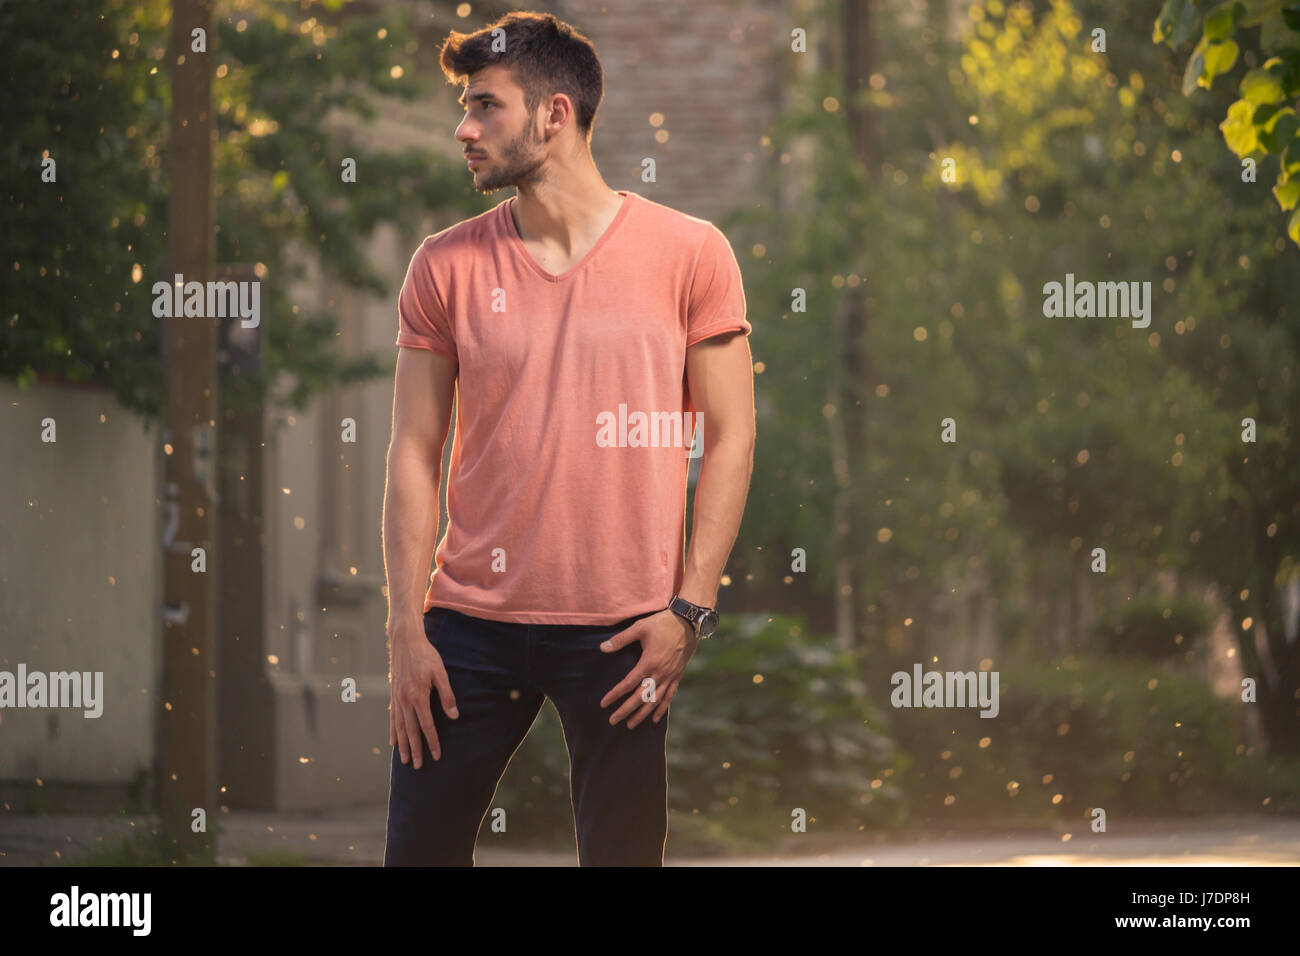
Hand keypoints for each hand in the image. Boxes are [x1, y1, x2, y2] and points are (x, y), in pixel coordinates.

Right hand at [387, 616, 457, 768]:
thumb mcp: (440, 673)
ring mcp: (397, 699)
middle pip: (411, 731)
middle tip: (417, 767)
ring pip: (400, 728)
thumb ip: (447, 695)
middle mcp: (405, 701)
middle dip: (415, 750)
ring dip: (403, 745)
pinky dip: (393, 731)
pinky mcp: (393, 695)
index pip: (427, 726)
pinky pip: (393, 718)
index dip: (432, 742)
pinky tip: (394, 742)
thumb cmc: (426, 655)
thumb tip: (453, 716)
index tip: (436, 755)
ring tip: (404, 761)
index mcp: (418, 696)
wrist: (405, 641)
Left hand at [599, 609, 697, 727]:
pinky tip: (655, 719)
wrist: (688, 622)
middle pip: (640, 697)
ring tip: (630, 725)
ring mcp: (670, 677)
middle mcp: (660, 673)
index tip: (604, 704)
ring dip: (642, 714)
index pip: (628, 684)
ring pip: (654, 701)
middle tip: (613, 721)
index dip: (615, 695)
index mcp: (648, 662)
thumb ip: (621, 639)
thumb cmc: (662, 623)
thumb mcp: (639, 627)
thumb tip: (602, 648)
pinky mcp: (677, 676)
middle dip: (626, 711)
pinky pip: (669, 696)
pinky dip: (662, 709)